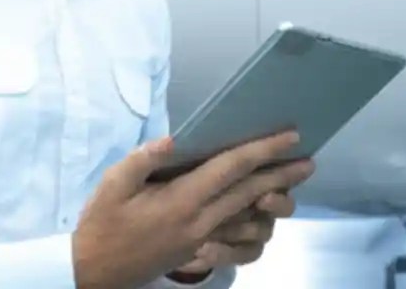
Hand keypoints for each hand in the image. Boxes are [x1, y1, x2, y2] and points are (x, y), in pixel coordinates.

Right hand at [71, 131, 313, 288]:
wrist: (96, 270)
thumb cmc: (102, 223)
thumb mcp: (113, 184)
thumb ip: (144, 159)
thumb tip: (174, 140)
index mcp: (182, 200)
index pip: (233, 169)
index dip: (264, 150)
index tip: (289, 135)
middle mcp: (201, 223)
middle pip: (253, 194)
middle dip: (283, 175)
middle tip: (308, 161)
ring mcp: (203, 242)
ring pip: (253, 223)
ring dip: (275, 205)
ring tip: (288, 188)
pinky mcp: (200, 254)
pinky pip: (241, 247)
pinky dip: (257, 234)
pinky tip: (261, 220)